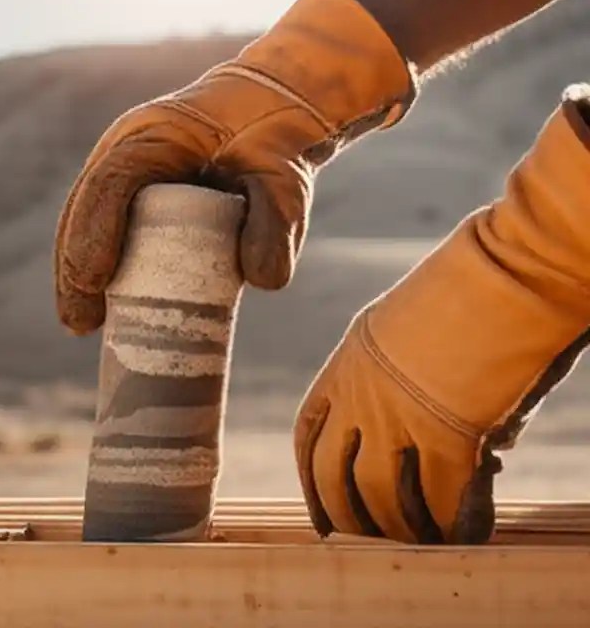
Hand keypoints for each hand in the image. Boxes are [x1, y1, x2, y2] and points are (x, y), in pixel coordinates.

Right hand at [54, 0, 414, 334]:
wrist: (275, 109)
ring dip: (76, 272)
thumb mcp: (286, 176)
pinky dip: (94, 267)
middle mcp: (128, 149)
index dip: (94, 233)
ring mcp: (125, 171)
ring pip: (83, 220)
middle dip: (74, 267)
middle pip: (83, 207)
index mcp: (156, 133)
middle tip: (80, 323)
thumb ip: (278, 220)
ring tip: (82, 322)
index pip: (111, 182)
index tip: (94, 285)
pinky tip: (98, 309)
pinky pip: (101, 230)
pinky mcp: (133, 196)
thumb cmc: (276, 140)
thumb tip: (263, 280)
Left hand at [294, 93, 589, 543]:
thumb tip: (431, 432)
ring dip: (399, 530)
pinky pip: (442, 498)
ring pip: (381, 496)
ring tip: (416, 548)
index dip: (313, 481)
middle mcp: (361, 395)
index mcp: (345, 365)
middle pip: (335, 477)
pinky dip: (453, 524)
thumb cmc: (472, 290)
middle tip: (363, 548)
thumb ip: (401, 378)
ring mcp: (399, 416)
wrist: (510, 270)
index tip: (323, 511)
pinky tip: (465, 535)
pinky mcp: (448, 433)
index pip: (309, 435)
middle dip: (347, 519)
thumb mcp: (407, 326)